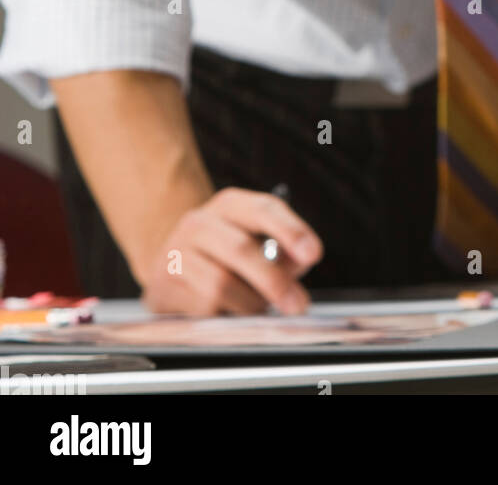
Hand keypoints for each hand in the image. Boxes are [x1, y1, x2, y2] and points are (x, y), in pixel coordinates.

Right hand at [137, 187, 323, 315]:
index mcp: (229, 204)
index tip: (314, 254)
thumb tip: (302, 262)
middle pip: (241, 250)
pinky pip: (202, 309)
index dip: (291, 231)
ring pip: (221, 285)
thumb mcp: (254, 241)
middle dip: (274, 281)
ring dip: (249, 304)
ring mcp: (175, 253)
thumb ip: (283, 252)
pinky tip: (228, 312)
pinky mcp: (161, 286)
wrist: (170, 263)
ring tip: (258, 308)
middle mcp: (199, 222)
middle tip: (297, 304)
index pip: (263, 209)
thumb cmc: (224, 253)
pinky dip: (224, 316)